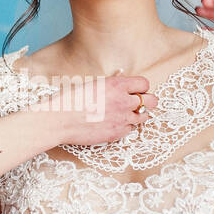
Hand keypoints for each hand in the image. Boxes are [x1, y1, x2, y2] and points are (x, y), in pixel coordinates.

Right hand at [33, 74, 156, 145]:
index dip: (141, 87)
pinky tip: (114, 123)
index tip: (135, 90)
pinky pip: (131, 129)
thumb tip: (121, 79)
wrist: (60, 121)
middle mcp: (124, 101)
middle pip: (152, 101)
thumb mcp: (93, 84)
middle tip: (139, 102)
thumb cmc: (71, 100)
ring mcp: (122, 119)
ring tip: (125, 114)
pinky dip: (126, 127)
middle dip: (147, 101)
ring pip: (144, 117)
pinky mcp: (117, 134)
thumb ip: (112, 83)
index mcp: (117, 85)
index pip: (144, 83)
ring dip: (137, 115)